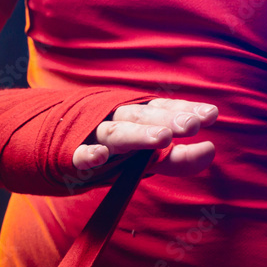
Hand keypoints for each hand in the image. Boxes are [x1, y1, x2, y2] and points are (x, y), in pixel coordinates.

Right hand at [72, 98, 217, 176]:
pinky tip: (100, 157)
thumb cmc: (112, 152)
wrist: (56, 148)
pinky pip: (79, 153)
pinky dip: (88, 154)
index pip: (162, 110)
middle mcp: (117, 120)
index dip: (185, 111)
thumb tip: (211, 150)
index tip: (210, 115)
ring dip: (138, 134)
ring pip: (116, 132)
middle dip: (167, 120)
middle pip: (143, 117)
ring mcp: (93, 135)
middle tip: (191, 126)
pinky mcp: (71, 154)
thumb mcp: (147, 156)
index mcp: (135, 117)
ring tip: (162, 139)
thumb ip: (179, 157)